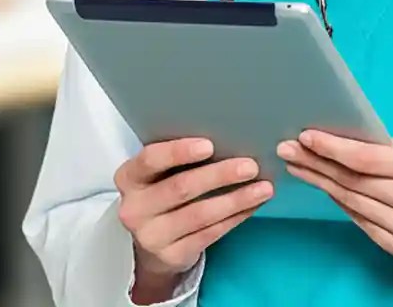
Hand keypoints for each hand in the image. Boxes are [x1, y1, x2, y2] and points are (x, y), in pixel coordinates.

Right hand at [114, 139, 272, 302]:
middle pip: (181, 188)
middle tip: (250, 166)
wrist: (152, 241)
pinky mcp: (172, 255)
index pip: (150, 160)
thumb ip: (179, 157)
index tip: (209, 145)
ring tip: (264, 188)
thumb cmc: (162, 191)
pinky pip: (210, 234)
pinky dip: (236, 217)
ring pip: (200, 214)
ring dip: (236, 199)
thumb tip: (228, 136)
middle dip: (219, 175)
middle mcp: (134, 208)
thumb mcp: (159, 173)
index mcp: (129, 178)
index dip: (179, 152)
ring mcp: (151, 236)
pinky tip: (253, 205)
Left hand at [278, 130, 392, 260]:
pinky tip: (327, 188)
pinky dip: (343, 204)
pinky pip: (362, 222)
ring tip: (300, 166)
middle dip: (316, 164)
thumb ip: (389, 146)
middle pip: (354, 183)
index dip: (332, 148)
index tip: (306, 136)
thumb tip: (346, 142)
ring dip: (322, 183)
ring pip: (353, 204)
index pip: (366, 160)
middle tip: (289, 149)